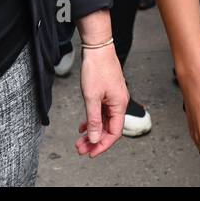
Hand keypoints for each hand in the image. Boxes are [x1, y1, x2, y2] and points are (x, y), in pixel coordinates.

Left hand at [74, 43, 126, 157]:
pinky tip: (83, 126)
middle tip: (81, 149)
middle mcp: (119, 103)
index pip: (114, 133)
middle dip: (95, 141)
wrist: (97, 47)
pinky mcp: (107, 93)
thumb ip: (94, 120)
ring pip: (104, 121)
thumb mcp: (92, 97)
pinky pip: (101, 112)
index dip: (102, 145)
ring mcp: (113, 98)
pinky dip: (93, 120)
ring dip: (92, 132)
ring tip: (80, 141)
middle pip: (108, 129)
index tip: (90, 153)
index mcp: (119, 105)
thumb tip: (95, 139)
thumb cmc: (96, 69)